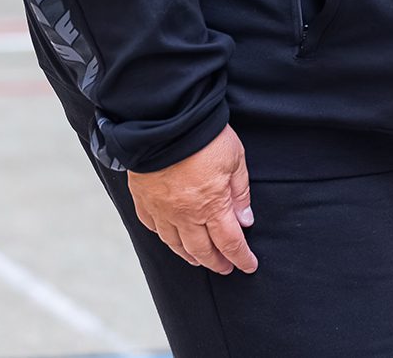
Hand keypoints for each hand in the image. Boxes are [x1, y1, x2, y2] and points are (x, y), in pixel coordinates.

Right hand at [129, 124, 255, 273]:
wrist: (164, 123)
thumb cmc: (204, 138)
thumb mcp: (235, 160)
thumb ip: (240, 193)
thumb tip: (245, 220)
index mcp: (212, 206)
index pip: (229, 242)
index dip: (241, 257)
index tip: (248, 265)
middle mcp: (185, 215)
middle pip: (202, 250)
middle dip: (217, 262)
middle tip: (226, 268)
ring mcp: (162, 211)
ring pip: (176, 244)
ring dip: (191, 256)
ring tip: (200, 260)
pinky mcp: (144, 202)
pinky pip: (154, 228)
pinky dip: (165, 238)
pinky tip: (171, 239)